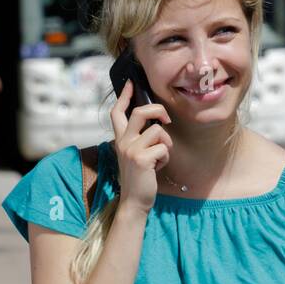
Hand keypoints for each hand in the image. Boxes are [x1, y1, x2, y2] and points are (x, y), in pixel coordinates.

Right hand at [109, 80, 172, 213]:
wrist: (135, 201)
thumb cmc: (140, 177)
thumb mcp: (136, 154)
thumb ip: (140, 139)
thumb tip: (155, 123)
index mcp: (120, 139)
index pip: (117, 112)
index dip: (125, 96)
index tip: (131, 83)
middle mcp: (122, 142)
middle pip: (140, 112)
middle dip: (158, 110)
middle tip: (166, 120)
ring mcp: (130, 150)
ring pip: (158, 131)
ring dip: (166, 144)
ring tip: (159, 158)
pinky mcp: (141, 159)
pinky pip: (163, 148)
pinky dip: (166, 158)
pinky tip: (158, 168)